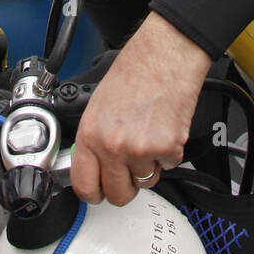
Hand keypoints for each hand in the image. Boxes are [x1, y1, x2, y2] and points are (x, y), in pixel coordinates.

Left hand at [70, 12, 210, 205]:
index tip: (98, 193)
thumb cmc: (133, 74)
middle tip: (129, 170)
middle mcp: (113, 146)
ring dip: (148, 166)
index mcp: (91, 135)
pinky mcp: (168, 149)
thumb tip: (92, 166)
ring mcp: (141, 150)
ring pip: (146, 181)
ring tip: (148, 136)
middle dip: (125, 187)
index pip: (84, 186)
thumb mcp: (97, 107)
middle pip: (118, 195)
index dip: (93, 194)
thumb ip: (93, 141)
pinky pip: (168, 167)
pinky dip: (169, 153)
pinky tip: (163, 128)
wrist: (163, 58)